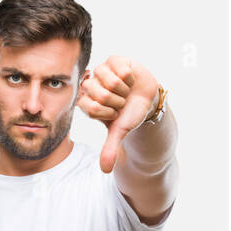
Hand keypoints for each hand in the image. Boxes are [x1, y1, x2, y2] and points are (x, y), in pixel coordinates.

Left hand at [78, 57, 159, 174]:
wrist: (145, 99)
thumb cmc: (128, 115)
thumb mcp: (119, 132)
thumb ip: (110, 149)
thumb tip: (106, 170)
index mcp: (85, 103)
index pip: (89, 106)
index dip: (106, 111)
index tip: (114, 113)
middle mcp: (90, 87)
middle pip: (98, 93)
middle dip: (115, 100)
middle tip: (121, 102)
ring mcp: (100, 72)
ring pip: (109, 79)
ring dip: (123, 87)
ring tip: (125, 91)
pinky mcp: (113, 60)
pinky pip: (119, 67)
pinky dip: (129, 75)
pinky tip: (130, 79)